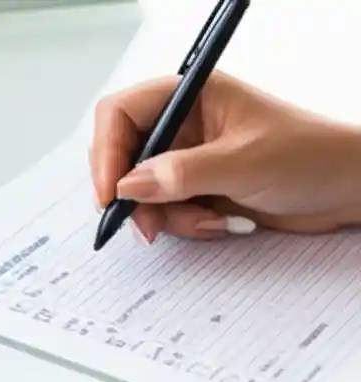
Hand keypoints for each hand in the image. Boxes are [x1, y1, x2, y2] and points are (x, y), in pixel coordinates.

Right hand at [90, 72, 360, 242]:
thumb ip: (182, 173)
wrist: (351, 189)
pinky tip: (221, 224)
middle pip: (124, 158)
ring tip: (207, 222)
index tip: (110, 193)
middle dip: (134, 196)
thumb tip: (128, 186)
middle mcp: (184, 124)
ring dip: (166, 217)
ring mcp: (189, 158)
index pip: (121, 114)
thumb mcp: (244, 163)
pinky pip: (166, 211)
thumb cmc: (312, 157)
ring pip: (142, 193)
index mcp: (192, 96)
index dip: (106, 152)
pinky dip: (184, 225)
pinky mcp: (198, 188)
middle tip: (149, 224)